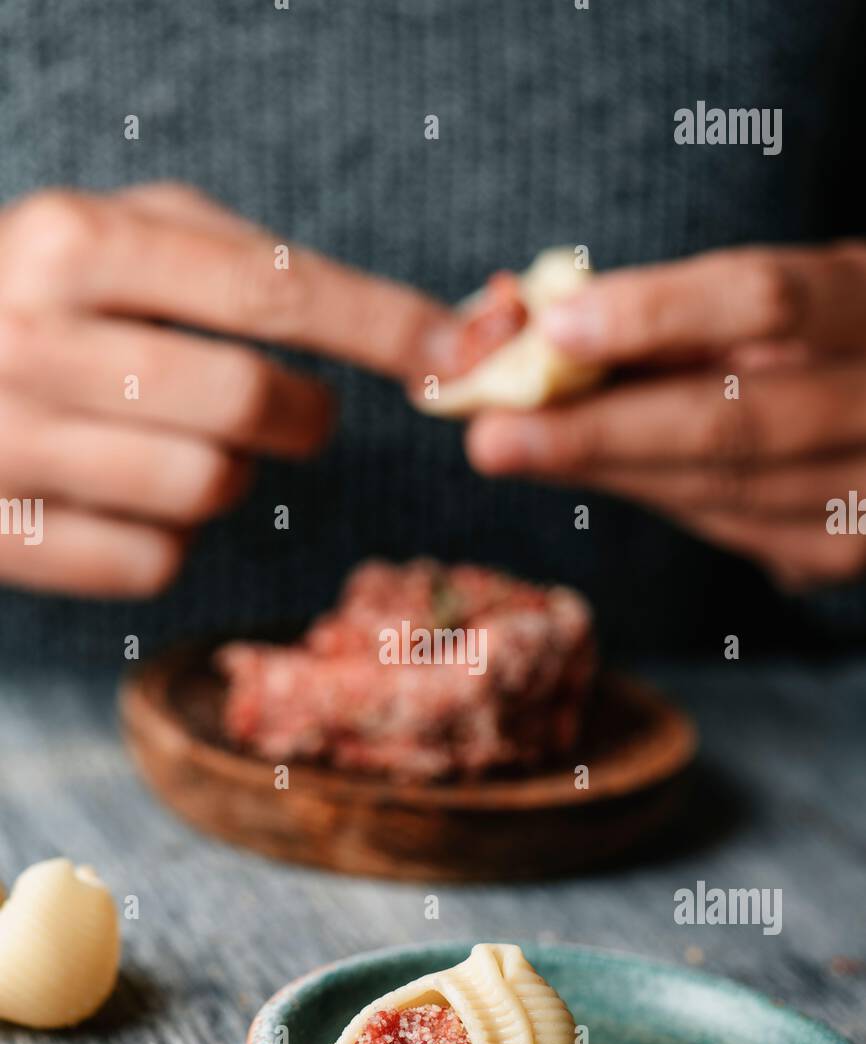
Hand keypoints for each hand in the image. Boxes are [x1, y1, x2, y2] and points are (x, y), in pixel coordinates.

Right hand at [0, 183, 448, 596]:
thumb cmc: (37, 300)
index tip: (456, 354)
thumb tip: (397, 323)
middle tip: (298, 414)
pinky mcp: (4, 537)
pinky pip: (155, 564)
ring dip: (227, 478)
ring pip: (210, 490)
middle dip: (305, 415)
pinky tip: (123, 499)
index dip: (384, 326)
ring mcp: (9, 445)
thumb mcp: (112, 236)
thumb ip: (233, 259)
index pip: (274, 292)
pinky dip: (167, 539)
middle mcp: (34, 339)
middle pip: (252, 401)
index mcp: (73, 243)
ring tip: (177, 446)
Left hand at [465, 243, 865, 587]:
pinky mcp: (846, 549)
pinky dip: (662, 494)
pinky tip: (607, 472)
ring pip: (723, 491)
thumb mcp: (791, 292)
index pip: (767, 303)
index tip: (556, 327)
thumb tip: (548, 331)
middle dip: (598, 432)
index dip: (657, 316)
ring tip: (516, 450)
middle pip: (732, 425)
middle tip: (491, 437)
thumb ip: (692, 313)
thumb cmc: (831, 334)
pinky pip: (733, 529)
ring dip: (611, 472)